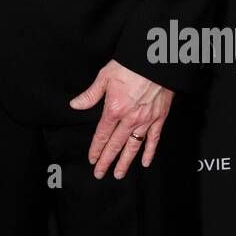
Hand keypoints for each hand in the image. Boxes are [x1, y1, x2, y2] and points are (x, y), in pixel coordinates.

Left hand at [69, 59, 172, 178]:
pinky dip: (149, 152)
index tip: (92, 159)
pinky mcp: (159, 118)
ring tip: (119, 174)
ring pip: (133, 146)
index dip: (96, 149)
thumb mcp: (105, 77)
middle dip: (107, 161)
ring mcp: (145, 120)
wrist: (156, 61)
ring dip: (125, 162)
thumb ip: (90, 94)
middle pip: (115, 145)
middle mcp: (130, 119)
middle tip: (100, 174)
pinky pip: (154, 139)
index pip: (102, 135)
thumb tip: (76, 105)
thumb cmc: (130, 65)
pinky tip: (145, 162)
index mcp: (114, 109)